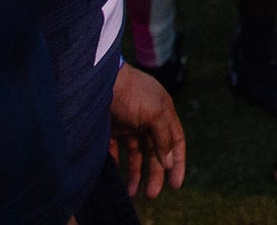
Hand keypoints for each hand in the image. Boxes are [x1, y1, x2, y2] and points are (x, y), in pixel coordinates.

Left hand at [108, 63, 184, 198]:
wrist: (99, 80)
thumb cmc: (131, 93)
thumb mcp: (154, 113)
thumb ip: (164, 138)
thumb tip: (169, 162)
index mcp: (163, 113)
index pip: (175, 141)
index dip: (178, 163)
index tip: (175, 185)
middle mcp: (148, 119)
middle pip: (156, 151)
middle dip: (154, 174)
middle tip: (151, 195)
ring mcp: (129, 124)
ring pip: (135, 154)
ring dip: (135, 174)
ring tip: (131, 193)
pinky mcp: (110, 128)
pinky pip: (115, 151)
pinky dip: (117, 164)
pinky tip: (116, 177)